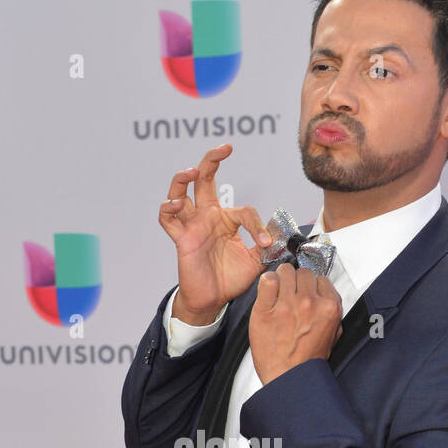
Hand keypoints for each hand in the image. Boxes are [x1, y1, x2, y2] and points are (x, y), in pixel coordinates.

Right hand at [159, 142, 272, 322]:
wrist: (213, 300)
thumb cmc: (230, 278)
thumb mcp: (255, 261)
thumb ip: (266, 246)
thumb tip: (280, 234)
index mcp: (226, 219)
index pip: (244, 210)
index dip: (257, 225)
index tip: (266, 244)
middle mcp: (208, 216)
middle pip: (205, 178)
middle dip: (212, 159)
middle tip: (224, 148)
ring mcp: (193, 225)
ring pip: (180, 191)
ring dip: (182, 178)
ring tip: (192, 171)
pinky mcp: (181, 238)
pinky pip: (168, 220)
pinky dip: (167, 208)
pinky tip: (175, 203)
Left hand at [249, 264, 342, 385]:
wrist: (288, 377)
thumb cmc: (307, 361)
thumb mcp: (333, 336)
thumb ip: (331, 313)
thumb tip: (325, 297)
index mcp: (328, 308)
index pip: (321, 279)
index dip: (312, 286)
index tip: (306, 292)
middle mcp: (309, 303)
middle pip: (303, 273)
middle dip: (298, 281)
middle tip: (291, 293)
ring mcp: (286, 305)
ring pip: (285, 271)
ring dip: (282, 279)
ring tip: (279, 293)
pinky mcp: (265, 309)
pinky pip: (267, 281)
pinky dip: (267, 284)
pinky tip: (268, 293)